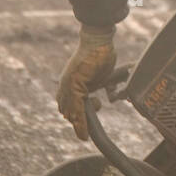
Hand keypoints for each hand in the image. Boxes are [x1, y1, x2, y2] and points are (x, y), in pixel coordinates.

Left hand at [57, 25, 115, 139]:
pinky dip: (80, 123)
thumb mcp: (98, 76)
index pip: (68, 106)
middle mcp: (65, 86)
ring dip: (79, 125)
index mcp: (69, 83)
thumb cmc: (100, 55)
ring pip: (70, 113)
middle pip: (67, 111)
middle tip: (86, 132)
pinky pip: (77, 109)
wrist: (99, 41)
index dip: (76, 118)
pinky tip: (84, 134)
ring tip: (85, 134)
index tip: (84, 130)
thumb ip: (97, 86)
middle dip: (77, 123)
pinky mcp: (75, 85)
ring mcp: (68, 86)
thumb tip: (109, 95)